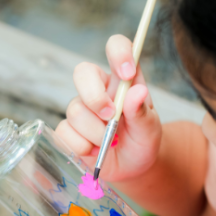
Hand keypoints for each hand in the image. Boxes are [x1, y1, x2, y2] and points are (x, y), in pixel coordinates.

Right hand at [56, 35, 162, 181]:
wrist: (132, 168)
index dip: (119, 52)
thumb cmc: (142, 141)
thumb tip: (138, 92)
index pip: (116, 47)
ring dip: (95, 132)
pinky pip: (65, 132)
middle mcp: (99, 89)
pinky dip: (82, 146)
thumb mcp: (150, 129)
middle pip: (82, 72)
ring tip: (111, 143)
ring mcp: (81, 109)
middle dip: (94, 97)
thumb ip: (142, 112)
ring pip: (75, 110)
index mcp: (122, 80)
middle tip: (111, 116)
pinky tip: (95, 151)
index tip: (127, 73)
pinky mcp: (69, 130)